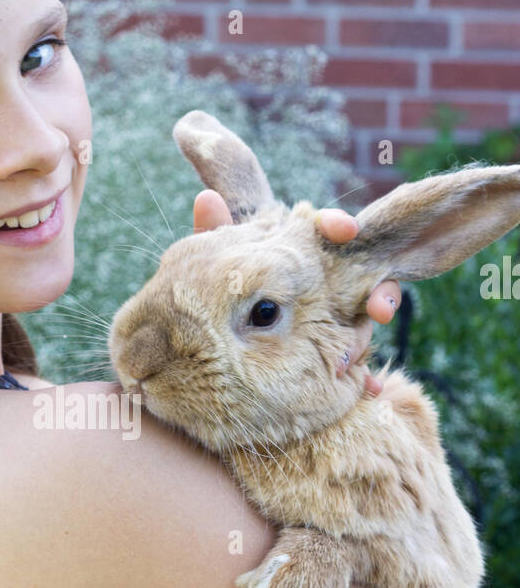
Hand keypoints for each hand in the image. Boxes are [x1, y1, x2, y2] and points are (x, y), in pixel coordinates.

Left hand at [192, 191, 400, 397]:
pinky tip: (371, 388)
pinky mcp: (340, 356)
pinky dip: (369, 379)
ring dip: (369, 338)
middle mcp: (331, 285)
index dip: (337, 227)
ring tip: (354, 354)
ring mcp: (341, 320)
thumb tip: (206, 199)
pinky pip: (365, 367)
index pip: (330, 232)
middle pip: (367, 280)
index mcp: (306, 255)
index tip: (343, 229)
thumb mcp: (219, 271)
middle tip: (378, 308)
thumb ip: (215, 236)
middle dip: (382, 292)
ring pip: (369, 322)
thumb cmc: (223, 299)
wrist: (218, 361)